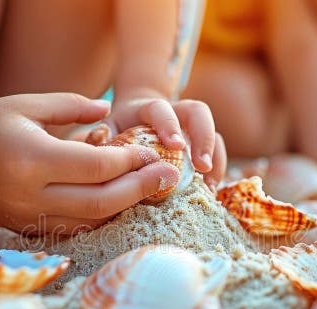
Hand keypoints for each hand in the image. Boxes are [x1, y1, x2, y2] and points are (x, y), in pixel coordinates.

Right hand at [0, 93, 180, 234]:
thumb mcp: (26, 104)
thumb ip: (71, 106)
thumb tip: (108, 110)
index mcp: (31, 160)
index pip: (97, 167)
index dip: (131, 162)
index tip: (155, 153)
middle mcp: (30, 195)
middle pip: (100, 203)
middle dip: (140, 191)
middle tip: (169, 179)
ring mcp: (26, 218)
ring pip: (89, 223)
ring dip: (124, 208)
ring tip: (150, 191)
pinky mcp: (23, 230)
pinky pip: (72, 228)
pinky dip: (99, 218)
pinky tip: (119, 204)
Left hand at [107, 93, 225, 189]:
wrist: (134, 121)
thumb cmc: (118, 130)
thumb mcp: (106, 129)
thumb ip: (100, 135)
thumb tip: (100, 137)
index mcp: (150, 108)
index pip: (162, 108)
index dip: (170, 124)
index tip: (176, 146)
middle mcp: (177, 112)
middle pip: (198, 113)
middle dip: (204, 138)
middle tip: (203, 167)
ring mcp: (192, 129)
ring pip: (214, 134)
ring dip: (216, 160)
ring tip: (210, 189)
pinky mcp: (201, 146)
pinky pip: (216, 155)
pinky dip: (216, 174)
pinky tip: (209, 193)